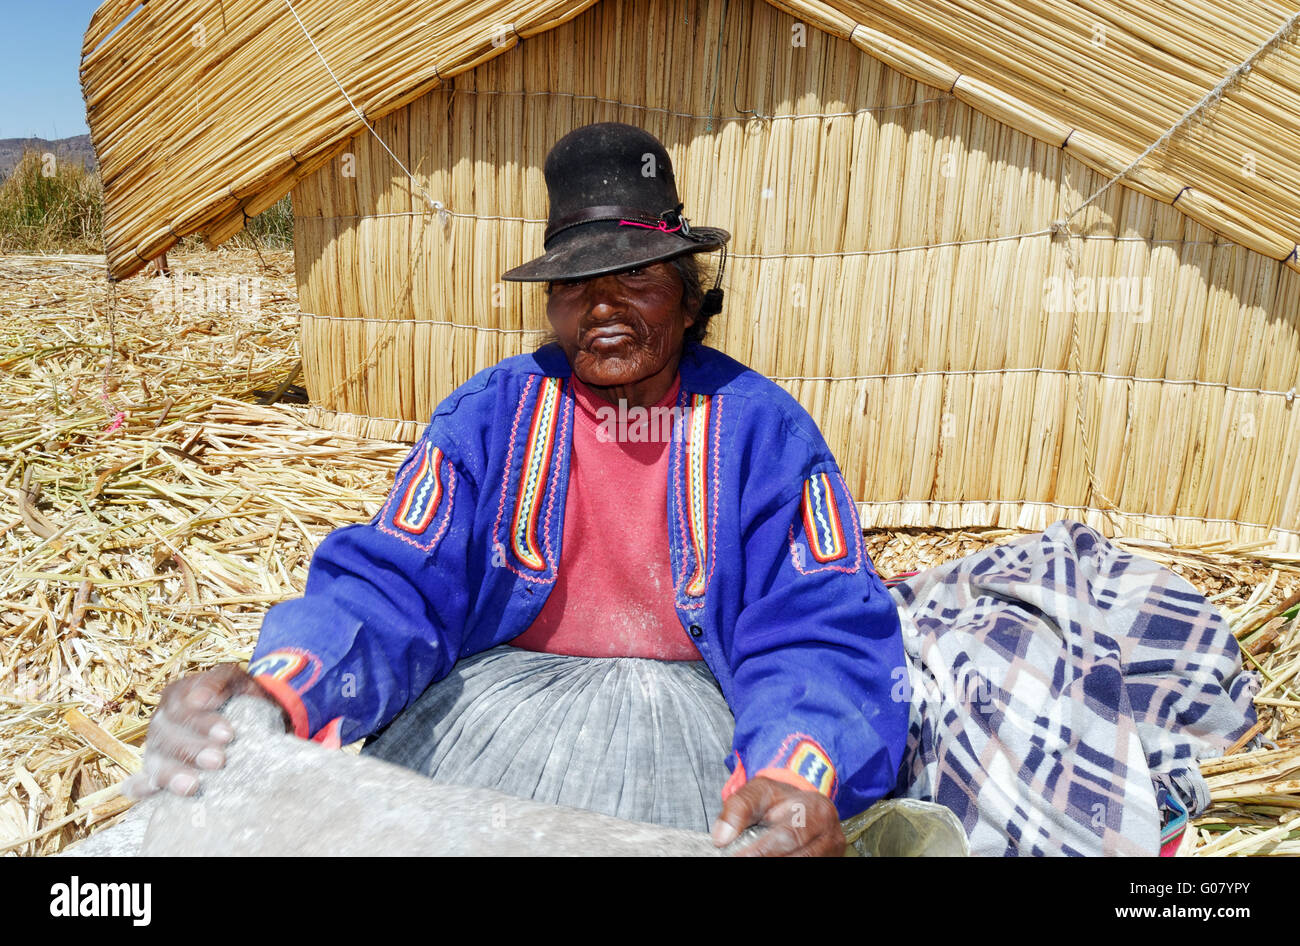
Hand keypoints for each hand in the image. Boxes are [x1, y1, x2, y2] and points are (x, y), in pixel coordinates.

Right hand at [121, 663, 288, 799]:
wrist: (247, 720)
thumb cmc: (239, 698)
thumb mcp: (234, 681)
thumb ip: (219, 682)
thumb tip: (203, 699)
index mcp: (177, 697)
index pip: (181, 709)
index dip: (202, 723)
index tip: (227, 734)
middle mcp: (161, 722)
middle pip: (167, 737)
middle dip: (192, 750)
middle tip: (218, 761)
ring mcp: (156, 748)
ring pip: (155, 761)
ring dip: (172, 774)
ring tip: (192, 786)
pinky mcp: (155, 772)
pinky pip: (141, 783)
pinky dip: (143, 788)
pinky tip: (150, 794)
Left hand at [710, 776, 845, 856]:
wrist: (801, 805)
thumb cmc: (779, 799)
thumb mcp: (757, 791)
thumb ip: (738, 808)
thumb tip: (722, 837)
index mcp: (815, 809)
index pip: (787, 836)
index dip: (760, 851)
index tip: (736, 856)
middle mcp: (830, 833)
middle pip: (798, 857)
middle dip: (765, 860)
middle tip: (741, 860)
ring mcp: (832, 851)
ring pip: (803, 863)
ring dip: (774, 864)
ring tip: (750, 859)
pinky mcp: (829, 860)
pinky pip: (805, 867)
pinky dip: (785, 865)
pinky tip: (764, 862)